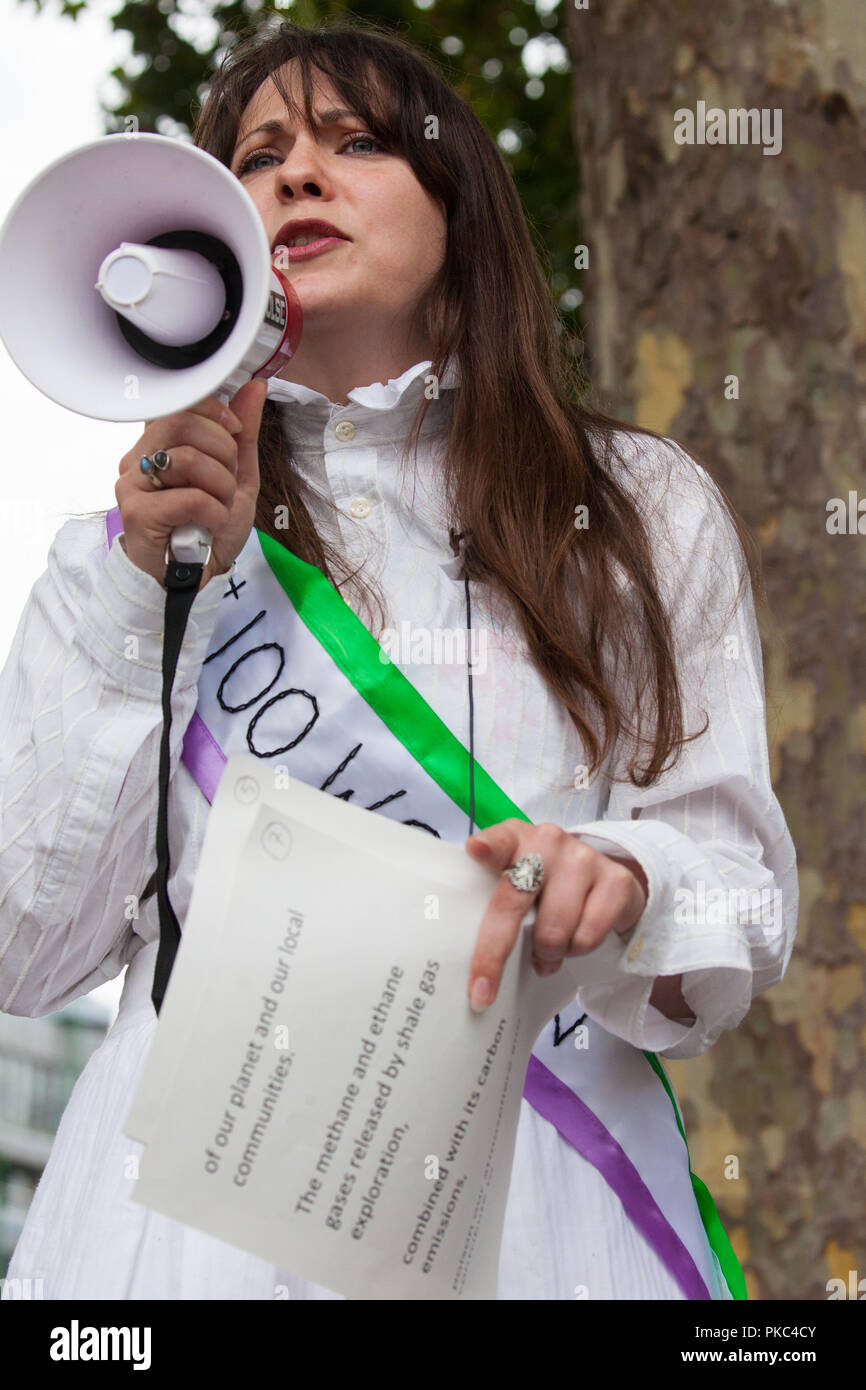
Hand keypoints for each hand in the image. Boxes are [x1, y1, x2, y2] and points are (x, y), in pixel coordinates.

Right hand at [115, 378, 266, 591]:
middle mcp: (139, 456)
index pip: (181, 401)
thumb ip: (243, 432)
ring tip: (217, 508)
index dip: (215, 411)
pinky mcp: (136, 512)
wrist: (196, 577)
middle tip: (226, 484)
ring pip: (187, 459)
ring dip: (220, 487)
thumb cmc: (209, 528)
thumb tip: (255, 385)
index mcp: (159, 442)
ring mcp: (132, 483)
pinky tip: (211, 525)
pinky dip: (214, 512)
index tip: (234, 433)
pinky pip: (189, 497)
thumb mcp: (238, 475)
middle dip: (223, 453)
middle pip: (183, 422)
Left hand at [463, 820, 647, 1010]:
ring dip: (547, 954)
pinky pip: (587, 937)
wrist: (604, 880)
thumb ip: (492, 898)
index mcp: (514, 838)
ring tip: (548, 950)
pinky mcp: (616, 880)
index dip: (488, 846)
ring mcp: (584, 858)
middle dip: (494, 954)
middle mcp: (548, 841)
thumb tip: (460, 949)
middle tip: (483, 991)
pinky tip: (575, 939)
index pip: (499, 840)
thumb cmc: (545, 885)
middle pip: (515, 903)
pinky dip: (577, 950)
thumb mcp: (515, 881)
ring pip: (553, 931)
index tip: (476, 851)